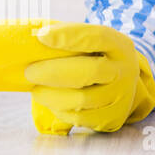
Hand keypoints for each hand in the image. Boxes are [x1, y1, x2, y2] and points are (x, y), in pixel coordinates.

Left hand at [23, 21, 154, 134]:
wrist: (121, 82)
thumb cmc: (94, 55)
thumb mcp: (88, 40)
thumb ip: (66, 36)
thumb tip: (32, 37)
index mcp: (118, 45)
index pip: (97, 37)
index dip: (69, 36)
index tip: (41, 36)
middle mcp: (124, 71)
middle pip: (90, 72)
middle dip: (53, 72)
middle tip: (29, 71)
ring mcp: (121, 97)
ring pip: (82, 100)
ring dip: (52, 95)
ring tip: (36, 89)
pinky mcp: (112, 118)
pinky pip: (81, 118)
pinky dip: (60, 110)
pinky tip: (51, 101)